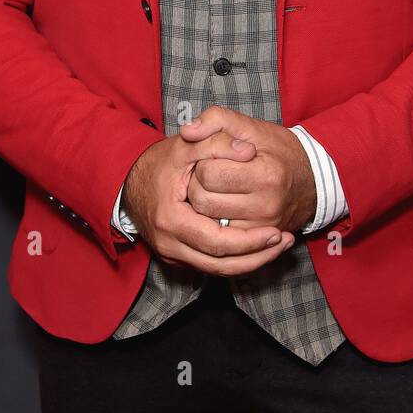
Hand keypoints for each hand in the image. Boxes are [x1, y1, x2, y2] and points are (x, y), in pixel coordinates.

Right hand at [121, 130, 294, 275]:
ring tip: (279, 247)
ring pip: (217, 270)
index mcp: (171, 219)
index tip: (276, 231)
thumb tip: (248, 151)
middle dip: (256, 256)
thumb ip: (217, 142)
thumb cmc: (158, 163)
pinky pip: (210, 265)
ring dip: (250, 262)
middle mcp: (169, 244)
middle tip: (284, 241)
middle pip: (220, 264)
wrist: (128, 180)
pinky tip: (258, 248)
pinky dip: (235, 260)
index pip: (217, 242)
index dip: (249, 240)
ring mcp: (171, 254)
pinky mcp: (178, 256)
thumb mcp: (186, 146)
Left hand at [179, 107, 316, 233]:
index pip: (208, 173)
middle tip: (211, 173)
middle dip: (198, 184)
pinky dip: (215, 219)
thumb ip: (216, 119)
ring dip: (203, 204)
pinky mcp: (258, 240)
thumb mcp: (250, 126)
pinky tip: (224, 204)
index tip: (214, 157)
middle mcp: (265, 205)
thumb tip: (188, 131)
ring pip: (207, 220)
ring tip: (216, 189)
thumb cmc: (278, 150)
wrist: (311, 181)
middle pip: (203, 200)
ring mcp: (261, 227)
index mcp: (264, 174)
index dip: (203, 161)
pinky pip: (219, 235)